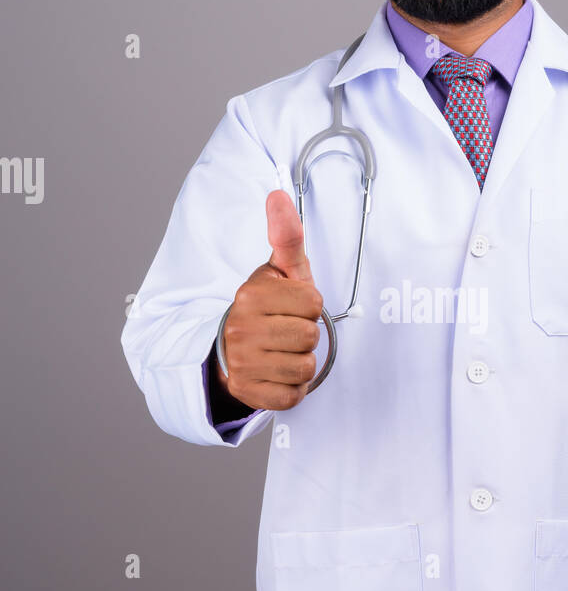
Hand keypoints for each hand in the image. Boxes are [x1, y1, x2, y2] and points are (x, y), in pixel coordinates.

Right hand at [216, 190, 323, 410]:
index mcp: (251, 293)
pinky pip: (292, 396)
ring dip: (301, 363)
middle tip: (286, 331)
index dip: (311, 307)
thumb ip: (286, 236)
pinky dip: (292, 388)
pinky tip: (278, 374)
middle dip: (306, 335)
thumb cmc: (268, 307)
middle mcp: (241, 328)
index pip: (314, 304)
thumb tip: (278, 194)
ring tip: (283, 352)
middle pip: (310, 337)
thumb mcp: (280, 271)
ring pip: (304, 368)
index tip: (293, 307)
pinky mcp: (247, 393)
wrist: (230, 350)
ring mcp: (241, 362)